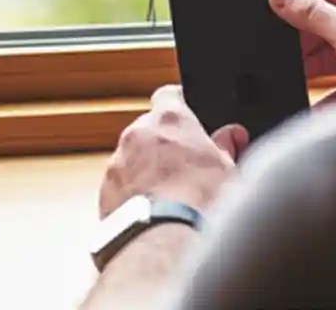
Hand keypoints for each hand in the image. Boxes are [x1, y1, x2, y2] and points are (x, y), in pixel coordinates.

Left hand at [99, 85, 248, 218]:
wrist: (164, 240)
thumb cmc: (198, 201)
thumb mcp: (227, 169)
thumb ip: (226, 145)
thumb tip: (232, 136)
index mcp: (169, 119)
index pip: (170, 95)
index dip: (180, 106)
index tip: (188, 118)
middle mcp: (136, 135)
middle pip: (149, 130)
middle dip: (164, 145)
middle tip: (187, 168)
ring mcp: (116, 164)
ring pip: (132, 159)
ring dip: (146, 172)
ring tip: (171, 199)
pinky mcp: (104, 193)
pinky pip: (121, 187)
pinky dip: (133, 195)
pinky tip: (154, 214)